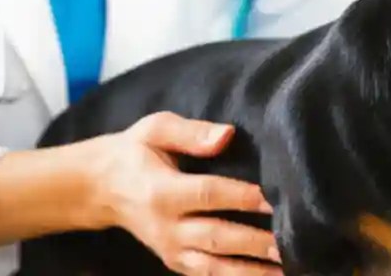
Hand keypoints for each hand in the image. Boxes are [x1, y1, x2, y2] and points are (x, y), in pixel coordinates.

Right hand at [95, 111, 282, 275]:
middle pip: (217, 237)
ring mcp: (170, 250)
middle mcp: (167, 227)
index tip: (275, 197)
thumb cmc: (135, 152)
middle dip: (256, 242)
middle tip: (290, 243)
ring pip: (215, 267)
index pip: (209, 194)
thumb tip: (227, 135)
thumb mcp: (156, 129)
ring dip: (251, 271)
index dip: (243, 196)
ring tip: (285, 270)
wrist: (100, 188)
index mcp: (162, 191)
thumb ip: (191, 132)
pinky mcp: (175, 262)